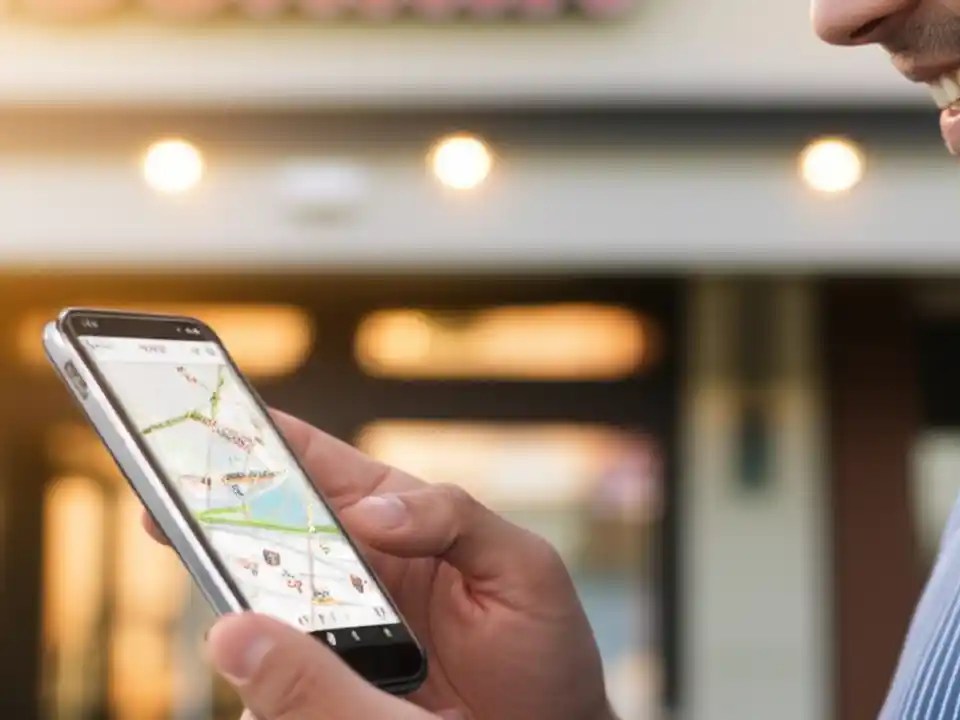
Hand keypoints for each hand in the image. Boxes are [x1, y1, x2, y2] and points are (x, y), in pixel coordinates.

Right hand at [145, 411, 612, 719]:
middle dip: (221, 511)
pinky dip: (256, 656)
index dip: (272, 444)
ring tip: (194, 558)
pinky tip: (245, 644)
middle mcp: (362, 574)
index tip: (219, 418)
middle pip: (275, 532)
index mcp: (404, 525)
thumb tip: (370, 510)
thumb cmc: (546, 647)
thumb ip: (454, 518)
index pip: (326, 472)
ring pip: (266, 601)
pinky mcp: (336, 686)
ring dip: (231, 583)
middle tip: (169, 501)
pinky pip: (280, 669)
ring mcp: (342, 633)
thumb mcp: (521, 565)